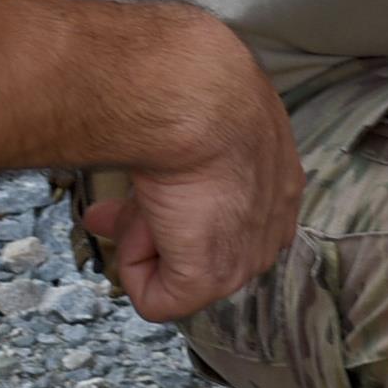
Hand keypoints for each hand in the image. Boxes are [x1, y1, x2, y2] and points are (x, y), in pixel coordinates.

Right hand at [76, 12, 304, 320]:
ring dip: (142, 241)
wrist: (196, 94)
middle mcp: (271, 223)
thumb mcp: (198, 123)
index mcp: (278, 182)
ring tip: (119, 210)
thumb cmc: (195, 87)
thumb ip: (187, 164)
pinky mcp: (211, 277)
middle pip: (200, 242)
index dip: (175, 210)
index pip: (224, 213)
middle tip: (109, 215)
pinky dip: (131, 270)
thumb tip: (154, 183)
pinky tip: (130, 232)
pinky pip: (158, 300)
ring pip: (181, 271)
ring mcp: (246, 256)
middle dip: (150, 231)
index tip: (144, 195)